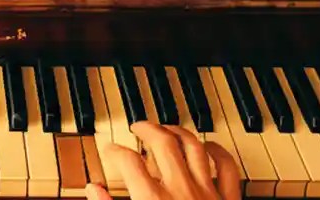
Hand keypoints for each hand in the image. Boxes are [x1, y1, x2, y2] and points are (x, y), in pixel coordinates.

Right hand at [89, 121, 241, 199]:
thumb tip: (94, 190)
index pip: (128, 161)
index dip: (114, 150)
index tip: (110, 150)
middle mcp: (180, 190)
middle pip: (161, 143)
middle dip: (146, 129)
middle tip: (137, 127)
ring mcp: (207, 193)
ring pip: (193, 146)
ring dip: (177, 131)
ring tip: (166, 128)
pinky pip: (225, 166)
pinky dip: (216, 150)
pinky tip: (207, 145)